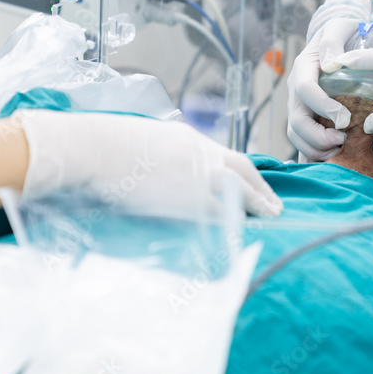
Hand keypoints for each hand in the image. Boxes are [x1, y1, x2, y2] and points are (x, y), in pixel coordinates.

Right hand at [18, 110, 282, 216]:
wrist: (98, 149)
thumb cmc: (108, 144)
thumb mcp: (145, 139)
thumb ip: (164, 154)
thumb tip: (162, 168)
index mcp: (189, 140)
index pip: (228, 156)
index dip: (245, 174)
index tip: (254, 185)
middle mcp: (201, 156)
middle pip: (242, 172)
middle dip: (261, 191)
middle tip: (274, 207)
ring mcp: (197, 179)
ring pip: (236, 195)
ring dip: (254, 207)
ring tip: (268, 218)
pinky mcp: (188, 201)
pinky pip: (219, 216)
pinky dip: (232, 225)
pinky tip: (239, 234)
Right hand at [287, 0, 371, 160]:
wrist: (339, 40)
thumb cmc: (344, 33)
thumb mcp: (340, 26)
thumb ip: (333, 40)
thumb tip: (330, 64)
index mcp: (304, 69)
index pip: (305, 92)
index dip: (323, 108)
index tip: (345, 119)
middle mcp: (296, 91)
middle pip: (295, 123)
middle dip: (317, 138)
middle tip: (343, 142)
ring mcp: (299, 107)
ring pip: (296, 137)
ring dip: (316, 150)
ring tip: (341, 150)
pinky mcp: (306, 118)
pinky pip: (303, 143)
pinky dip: (313, 156)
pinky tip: (331, 162)